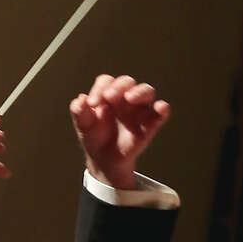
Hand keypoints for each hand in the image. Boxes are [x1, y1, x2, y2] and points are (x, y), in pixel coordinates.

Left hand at [70, 75, 169, 190]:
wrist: (104, 159)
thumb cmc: (95, 137)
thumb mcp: (83, 125)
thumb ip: (79, 112)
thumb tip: (80, 99)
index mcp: (108, 93)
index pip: (106, 81)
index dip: (100, 88)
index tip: (92, 103)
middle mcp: (125, 97)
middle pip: (127, 81)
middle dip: (118, 87)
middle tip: (109, 97)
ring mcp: (139, 109)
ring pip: (146, 92)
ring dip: (139, 92)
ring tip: (130, 98)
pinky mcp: (150, 124)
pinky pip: (159, 114)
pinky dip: (162, 109)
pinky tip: (161, 107)